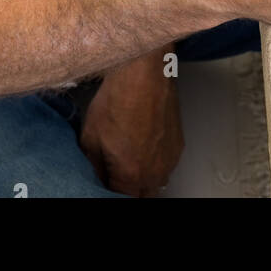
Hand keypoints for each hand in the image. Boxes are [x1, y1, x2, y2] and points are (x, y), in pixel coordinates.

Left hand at [79, 53, 183, 196]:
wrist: (144, 71)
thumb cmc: (119, 97)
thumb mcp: (91, 135)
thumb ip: (92, 166)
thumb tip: (94, 178)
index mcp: (132, 174)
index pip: (120, 199)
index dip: (108, 193)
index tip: (104, 182)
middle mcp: (155, 171)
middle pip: (142, 196)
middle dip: (128, 190)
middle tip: (115, 175)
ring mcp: (170, 158)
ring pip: (157, 183)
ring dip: (143, 179)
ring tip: (130, 160)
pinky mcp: (178, 144)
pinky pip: (166, 165)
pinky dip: (155, 163)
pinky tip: (144, 146)